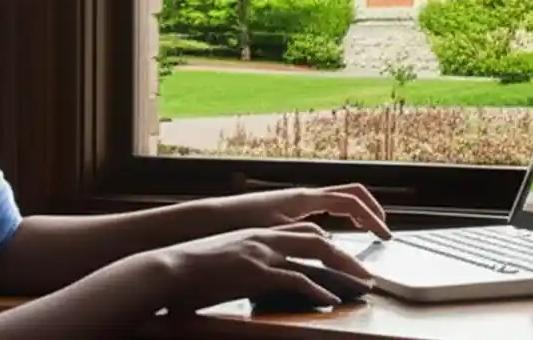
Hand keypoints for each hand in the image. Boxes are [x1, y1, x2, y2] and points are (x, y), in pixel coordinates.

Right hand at [159, 222, 372, 312]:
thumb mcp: (226, 261)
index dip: (327, 244)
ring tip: (360, 284)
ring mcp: (261, 252)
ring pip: (316, 252)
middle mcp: (264, 237)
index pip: (303, 231)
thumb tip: (258, 278)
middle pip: (317, 238)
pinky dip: (316, 289)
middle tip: (364, 274)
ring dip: (343, 268)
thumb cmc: (191, 271)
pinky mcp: (255, 272)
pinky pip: (296, 279)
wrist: (168, 269)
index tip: (343, 258)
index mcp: (259, 233)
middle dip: (345, 255)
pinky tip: (329, 300)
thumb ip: (247, 265)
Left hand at [220, 183, 392, 238]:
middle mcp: (305, 194)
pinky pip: (326, 205)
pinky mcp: (289, 207)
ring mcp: (298, 199)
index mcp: (307, 198)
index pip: (352, 202)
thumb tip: (334, 245)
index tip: (385, 236)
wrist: (213, 217)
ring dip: (358, 211)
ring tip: (367, 229)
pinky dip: (341, 214)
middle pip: (351, 193)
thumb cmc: (241, 222)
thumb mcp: (277, 232)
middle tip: (383, 229)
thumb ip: (307, 236)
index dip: (373, 217)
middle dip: (372, 208)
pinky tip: (338, 231)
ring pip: (339, 198)